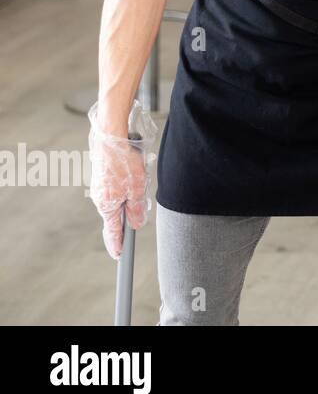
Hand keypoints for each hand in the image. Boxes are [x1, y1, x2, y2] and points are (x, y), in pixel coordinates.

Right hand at [88, 100, 157, 259]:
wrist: (111, 137)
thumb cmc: (123, 162)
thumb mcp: (137, 188)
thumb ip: (136, 208)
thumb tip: (136, 224)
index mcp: (107, 206)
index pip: (112, 231)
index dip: (116, 244)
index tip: (118, 256)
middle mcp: (100, 199)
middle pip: (118, 213)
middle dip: (131, 209)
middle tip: (140, 192)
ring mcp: (101, 187)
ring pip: (121, 197)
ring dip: (132, 190)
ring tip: (138, 172)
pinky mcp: (104, 176)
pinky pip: (119, 185)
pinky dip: (128, 180)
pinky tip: (134, 167)